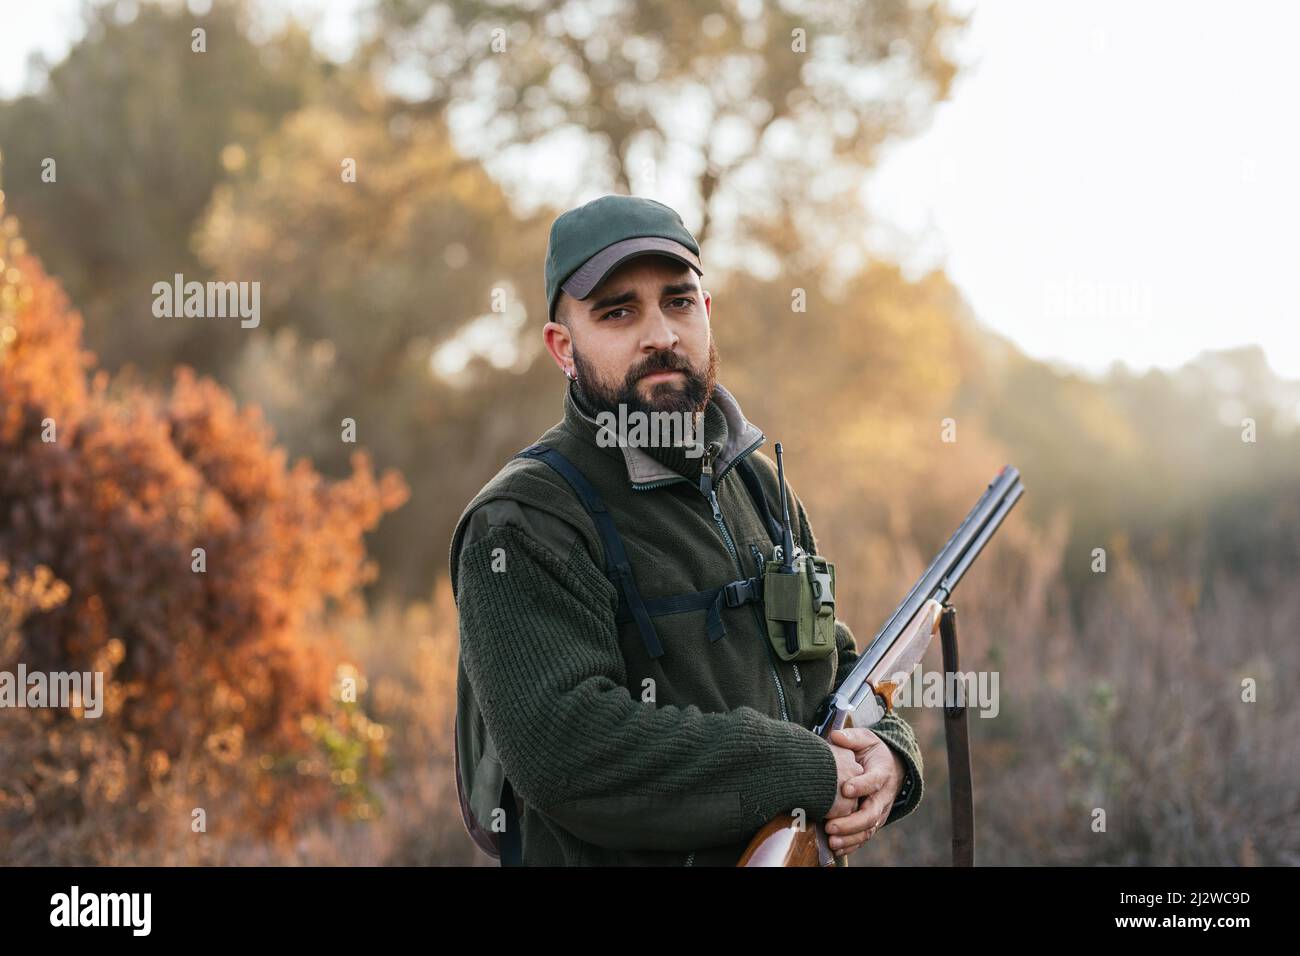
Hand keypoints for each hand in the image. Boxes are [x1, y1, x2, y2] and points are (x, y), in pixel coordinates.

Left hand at [822, 727, 904, 855]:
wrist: (892, 767)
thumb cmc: (873, 752)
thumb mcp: (866, 739)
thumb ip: (852, 738)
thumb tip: (836, 736)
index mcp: (882, 773)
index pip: (873, 781)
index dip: (861, 786)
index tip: (845, 789)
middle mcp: (882, 796)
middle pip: (871, 813)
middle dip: (851, 822)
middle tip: (830, 825)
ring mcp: (879, 811)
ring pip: (868, 829)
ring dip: (850, 837)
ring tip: (831, 840)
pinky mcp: (872, 822)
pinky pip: (864, 837)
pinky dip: (852, 845)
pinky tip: (836, 848)